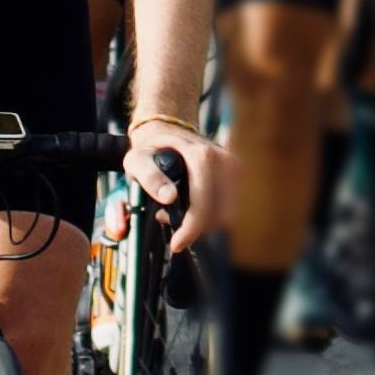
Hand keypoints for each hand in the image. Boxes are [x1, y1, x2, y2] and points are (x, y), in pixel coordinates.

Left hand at [124, 121, 235, 251]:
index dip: (191, 229)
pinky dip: (211, 214)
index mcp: (203, 157)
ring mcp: (234, 167)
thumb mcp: (137, 160)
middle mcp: (225, 161)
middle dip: (196, 227)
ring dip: (203, 222)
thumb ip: (149, 177)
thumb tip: (169, 198)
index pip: (204, 204)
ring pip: (226, 215)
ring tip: (178, 212)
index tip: (176, 244)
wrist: (168, 131)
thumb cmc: (151, 149)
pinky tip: (192, 206)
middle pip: (219, 215)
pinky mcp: (237, 174)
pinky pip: (228, 207)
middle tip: (170, 221)